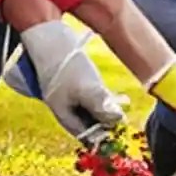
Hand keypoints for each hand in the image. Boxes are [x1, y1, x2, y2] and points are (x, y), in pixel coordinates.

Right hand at [4, 21, 125, 140]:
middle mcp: (66, 108)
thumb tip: (118, 120)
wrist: (50, 38)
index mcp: (64, 115)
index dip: (103, 137)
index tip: (121, 133)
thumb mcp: (86, 88)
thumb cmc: (66, 65)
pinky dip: (105, 98)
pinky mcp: (74, 83)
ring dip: (108, 110)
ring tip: (124, 106)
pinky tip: (118, 96)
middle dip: (107, 122)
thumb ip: (101, 106)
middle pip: (89, 123)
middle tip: (125, 118)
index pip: (86, 135)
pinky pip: (92, 97)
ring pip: (92, 110)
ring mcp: (69, 95)